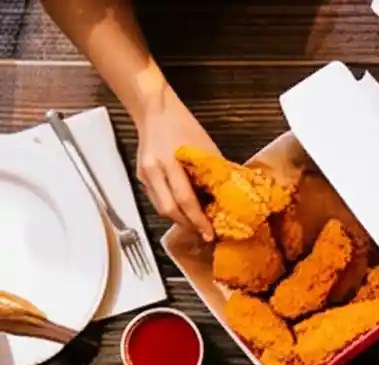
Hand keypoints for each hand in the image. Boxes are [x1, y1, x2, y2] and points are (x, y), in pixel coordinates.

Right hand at [134, 83, 216, 239]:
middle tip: (204, 234)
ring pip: (161, 208)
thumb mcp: (206, 148)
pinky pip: (157, 200)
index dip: (198, 220)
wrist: (155, 110)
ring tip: (197, 226)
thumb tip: (229, 196)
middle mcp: (154, 170)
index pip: (185, 199)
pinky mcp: (142, 176)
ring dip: (180, 220)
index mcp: (170, 161)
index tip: (210, 233)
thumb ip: (215, 173)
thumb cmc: (183, 126)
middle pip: (169, 210)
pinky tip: (184, 212)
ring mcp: (145, 175)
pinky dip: (172, 209)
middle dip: (188, 226)